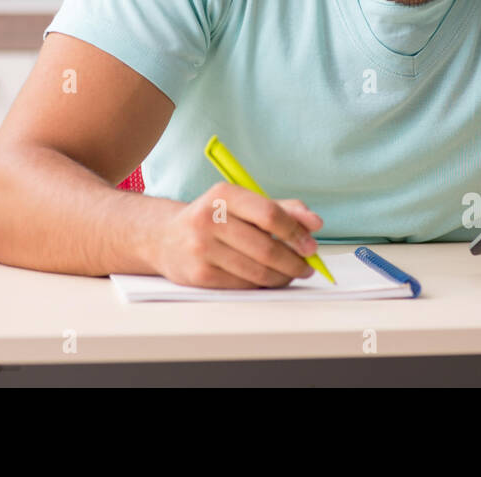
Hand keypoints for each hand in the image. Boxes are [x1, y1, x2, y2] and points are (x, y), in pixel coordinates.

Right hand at [152, 182, 323, 287]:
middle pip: (266, 247)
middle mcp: (209, 219)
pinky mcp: (199, 275)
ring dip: (282, 277)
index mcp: (223, 194)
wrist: (166, 238)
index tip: (311, 246)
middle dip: (294, 261)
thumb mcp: (243, 204)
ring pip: (257, 271)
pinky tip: (266, 280)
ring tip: (290, 275)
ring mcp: (201, 249)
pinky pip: (243, 285)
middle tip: (306, 267)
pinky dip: (261, 285)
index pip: (269, 214)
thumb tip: (314, 223)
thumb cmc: (214, 219)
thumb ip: (281, 209)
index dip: (296, 232)